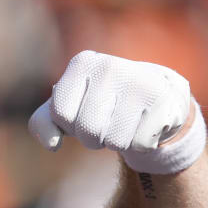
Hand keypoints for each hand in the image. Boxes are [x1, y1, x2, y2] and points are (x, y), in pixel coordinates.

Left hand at [29, 50, 205, 173]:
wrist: (155, 96)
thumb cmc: (103, 103)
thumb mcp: (68, 107)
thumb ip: (44, 123)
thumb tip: (52, 144)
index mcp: (82, 63)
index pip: (60, 113)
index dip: (70, 124)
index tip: (84, 111)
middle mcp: (109, 66)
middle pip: (87, 130)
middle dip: (94, 137)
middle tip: (108, 120)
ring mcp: (138, 81)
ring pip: (114, 140)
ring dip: (117, 142)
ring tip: (127, 121)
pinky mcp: (162, 100)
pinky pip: (140, 144)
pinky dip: (141, 144)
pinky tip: (146, 123)